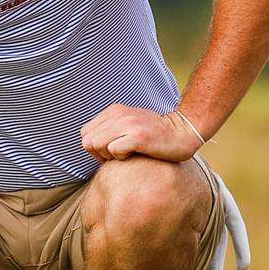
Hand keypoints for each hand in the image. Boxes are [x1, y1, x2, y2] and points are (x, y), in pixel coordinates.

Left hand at [80, 104, 201, 161]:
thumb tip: (91, 145)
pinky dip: (120, 158)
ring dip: (108, 156)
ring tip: (126, 154)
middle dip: (98, 154)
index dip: (94, 147)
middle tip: (117, 156)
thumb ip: (110, 129)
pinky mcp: (138, 136)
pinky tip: (135, 154)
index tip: (110, 152)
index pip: (84, 133)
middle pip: (87, 141)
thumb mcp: (129, 124)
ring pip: (96, 145)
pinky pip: (113, 150)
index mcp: (114, 111)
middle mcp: (119, 114)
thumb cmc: (156, 135)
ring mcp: (128, 124)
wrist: (184, 132)